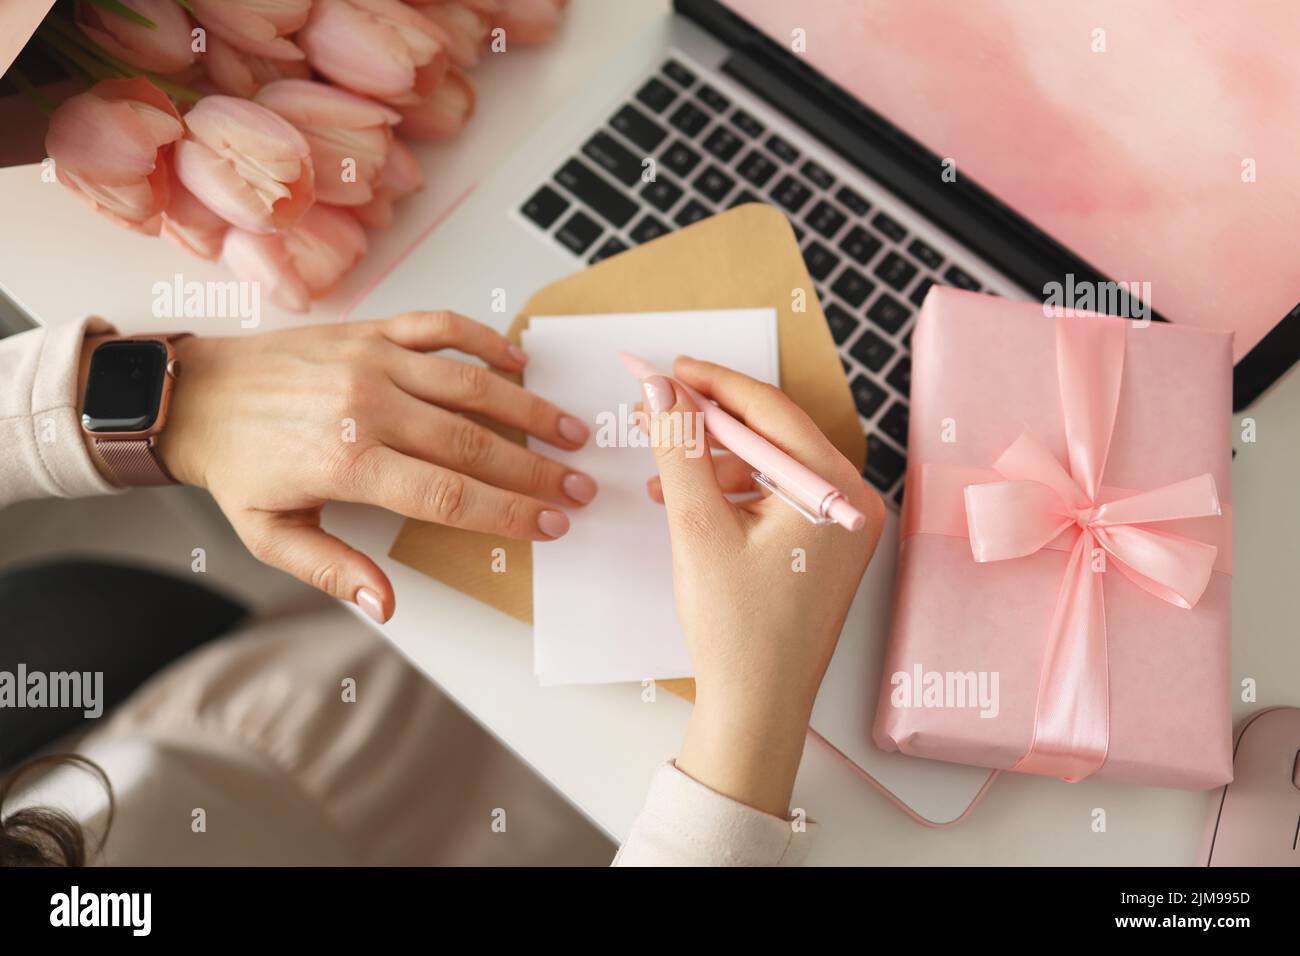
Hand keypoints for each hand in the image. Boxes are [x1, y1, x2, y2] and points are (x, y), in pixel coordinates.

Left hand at [85, 312, 597, 622]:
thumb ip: (333, 569)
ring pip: (470, 384)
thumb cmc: (239, 467)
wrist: (196, 394)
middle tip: (580, 487)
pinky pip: (440, 327)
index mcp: (348, 462)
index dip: (508, 512)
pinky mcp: (370, 330)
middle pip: (473, 443)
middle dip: (536, 470)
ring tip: (572, 432)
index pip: (449, 493)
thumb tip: (387, 605)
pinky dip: (485, 340)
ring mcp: (372, 361)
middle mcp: (367, 405)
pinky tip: (520, 360)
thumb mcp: (272, 536)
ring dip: (528, 410)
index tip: (550, 524)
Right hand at [636, 357, 884, 816]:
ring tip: (663, 471)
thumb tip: (659, 387)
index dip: (713, 383)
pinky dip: (732, 492)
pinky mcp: (823, 548)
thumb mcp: (697, 526)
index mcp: (837, 492)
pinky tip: (689, 501)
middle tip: (657, 407)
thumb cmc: (737, 629)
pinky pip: (776, 497)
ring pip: (770, 466)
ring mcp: (840, 527)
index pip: (772, 411)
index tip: (668, 367)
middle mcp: (851, 503)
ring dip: (714, 460)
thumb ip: (679, 446)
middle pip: (773, 435)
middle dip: (709, 421)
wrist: (757, 709)